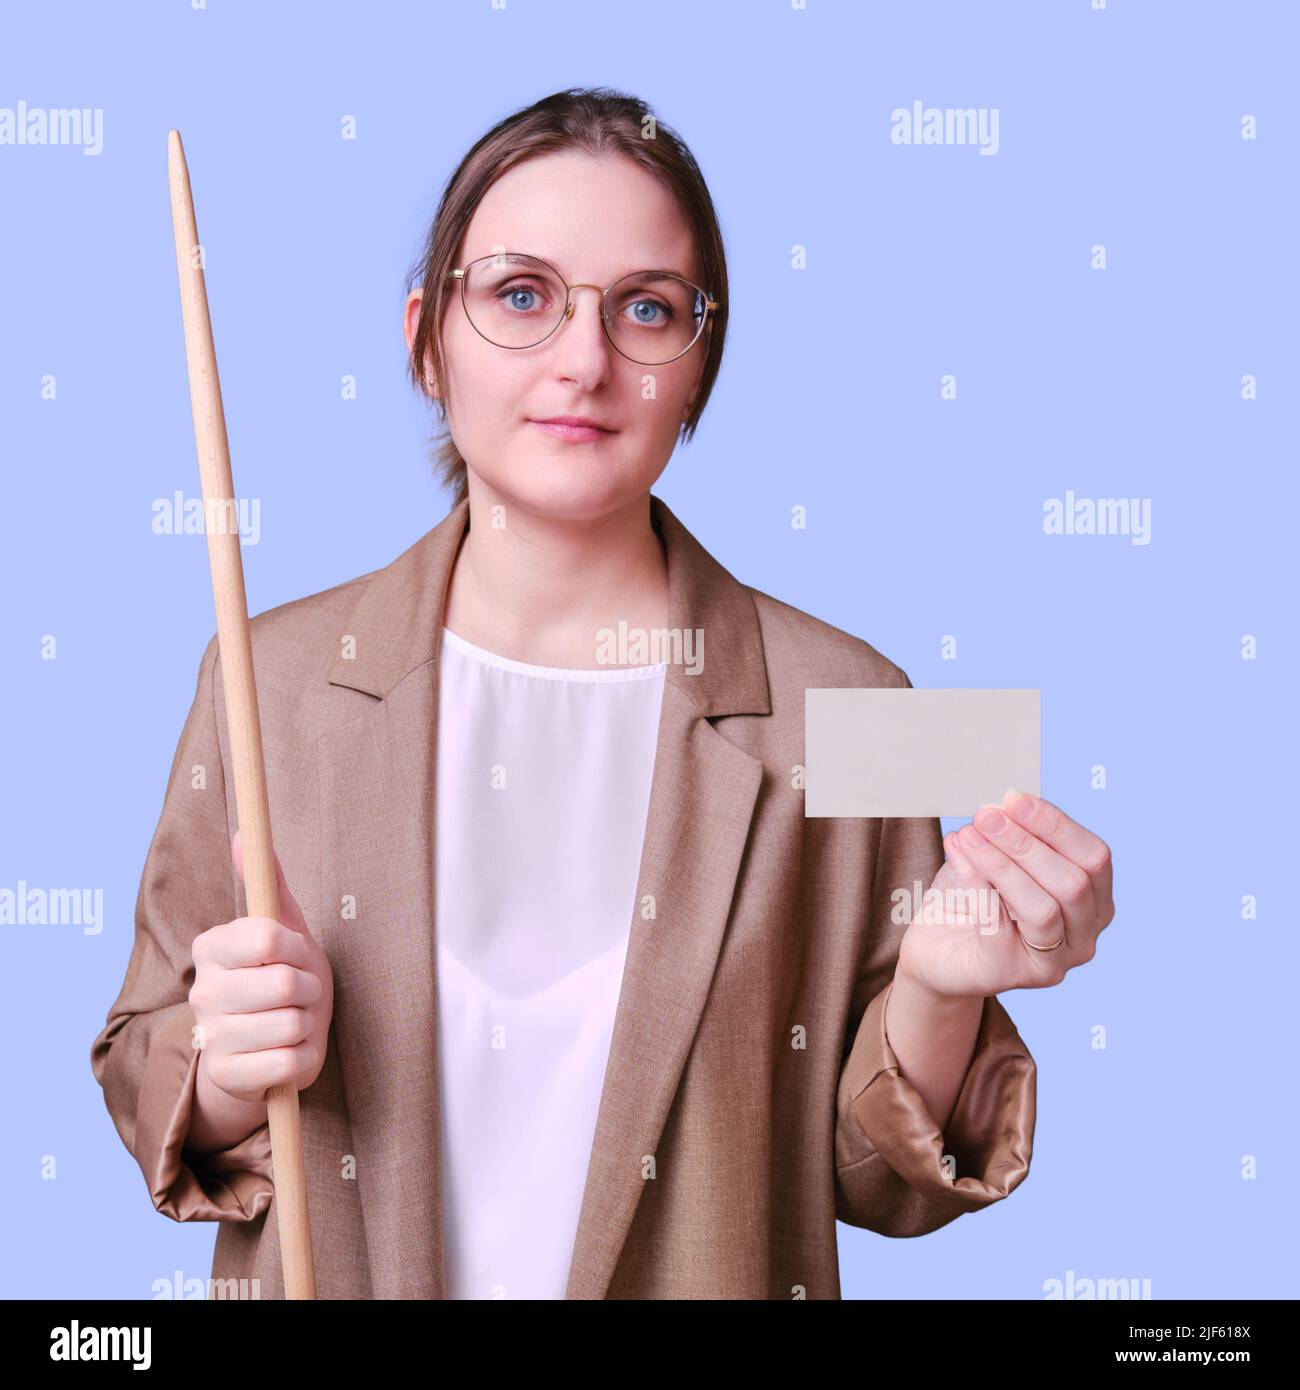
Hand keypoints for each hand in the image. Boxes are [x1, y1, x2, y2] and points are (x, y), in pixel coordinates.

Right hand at [187, 829, 334, 1106]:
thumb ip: (269, 883)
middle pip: (286, 983)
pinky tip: (287, 1052)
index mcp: (211, 947)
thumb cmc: (281, 978)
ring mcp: (211, 1036)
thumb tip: (244, 832)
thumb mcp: (283, 929)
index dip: (297, 949)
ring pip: (293, 1024)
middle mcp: (202, 991)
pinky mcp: (229, 1075)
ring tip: (293, 1021)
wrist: (266, 1048)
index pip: (269, 938)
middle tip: (299, 994)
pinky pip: (291, 1062)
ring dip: (308, 1023)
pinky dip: (303, 1058)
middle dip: (310, 989)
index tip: (293, 955)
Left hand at [896, 790, 1113, 1001]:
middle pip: (1073, 883)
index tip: (1014, 799)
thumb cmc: (974, 897)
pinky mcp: (1012, 974)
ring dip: (1002, 864)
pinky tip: (957, 857)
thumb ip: (1007, 835)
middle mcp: (1083, 935)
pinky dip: (976, 885)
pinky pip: (998, 927)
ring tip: (969, 835)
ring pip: (1043, 909)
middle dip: (1027, 843)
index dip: (1056, 825)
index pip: (1094, 858)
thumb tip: (998, 810)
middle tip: (986, 816)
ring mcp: (1053, 962)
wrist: (937, 946)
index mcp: (1093, 900)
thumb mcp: (996, 857)